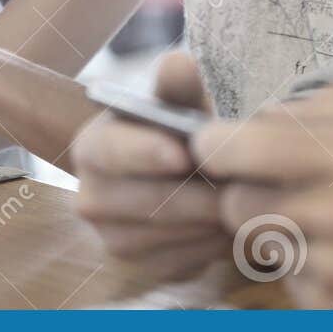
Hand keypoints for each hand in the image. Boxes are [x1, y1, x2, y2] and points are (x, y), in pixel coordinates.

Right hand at [71, 52, 226, 282]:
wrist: (175, 173)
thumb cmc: (176, 129)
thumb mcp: (178, 102)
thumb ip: (177, 84)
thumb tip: (179, 62)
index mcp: (90, 148)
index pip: (112, 152)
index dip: (146, 153)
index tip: (184, 154)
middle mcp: (89, 198)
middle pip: (144, 202)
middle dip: (196, 194)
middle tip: (239, 182)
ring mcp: (111, 239)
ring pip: (168, 235)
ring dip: (209, 220)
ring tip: (243, 199)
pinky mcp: (140, 269)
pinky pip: (181, 262)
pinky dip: (211, 244)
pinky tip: (232, 223)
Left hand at [193, 86, 332, 307]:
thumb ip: (324, 109)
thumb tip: (256, 114)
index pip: (240, 147)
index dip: (215, 147)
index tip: (215, 147)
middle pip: (236, 202)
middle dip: (243, 194)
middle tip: (276, 190)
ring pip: (258, 247)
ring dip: (273, 235)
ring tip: (322, 226)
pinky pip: (288, 285)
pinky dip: (303, 273)